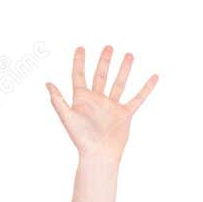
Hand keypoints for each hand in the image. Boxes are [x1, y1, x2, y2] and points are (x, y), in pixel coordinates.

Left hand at [46, 45, 157, 160]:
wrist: (99, 154)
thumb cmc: (81, 139)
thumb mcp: (67, 117)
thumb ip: (58, 100)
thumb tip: (47, 83)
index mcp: (82, 100)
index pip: (79, 76)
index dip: (79, 62)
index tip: (80, 47)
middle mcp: (97, 101)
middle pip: (100, 76)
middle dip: (104, 61)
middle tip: (108, 47)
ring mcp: (111, 106)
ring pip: (119, 83)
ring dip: (124, 69)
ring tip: (129, 55)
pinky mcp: (125, 114)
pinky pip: (138, 98)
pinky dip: (146, 88)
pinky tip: (155, 77)